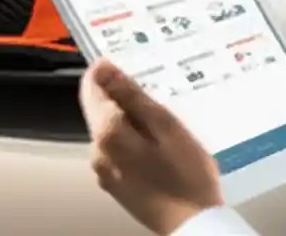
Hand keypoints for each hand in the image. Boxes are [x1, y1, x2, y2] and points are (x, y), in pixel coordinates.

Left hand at [80, 60, 222, 234]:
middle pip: (100, 109)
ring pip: (110, 130)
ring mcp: (104, 170)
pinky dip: (133, 140)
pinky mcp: (115, 183)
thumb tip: (104, 69)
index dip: (107, 71)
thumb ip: (131, 96)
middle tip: (155, 93)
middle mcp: (96, 151)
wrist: (194, 227)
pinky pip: (118, 150)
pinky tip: (158, 145)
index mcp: (105, 134)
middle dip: (123, 97)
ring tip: (163, 121)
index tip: (128, 64)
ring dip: (130, 119)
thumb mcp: (165, 127)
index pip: (91, 87)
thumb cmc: (186, 177)